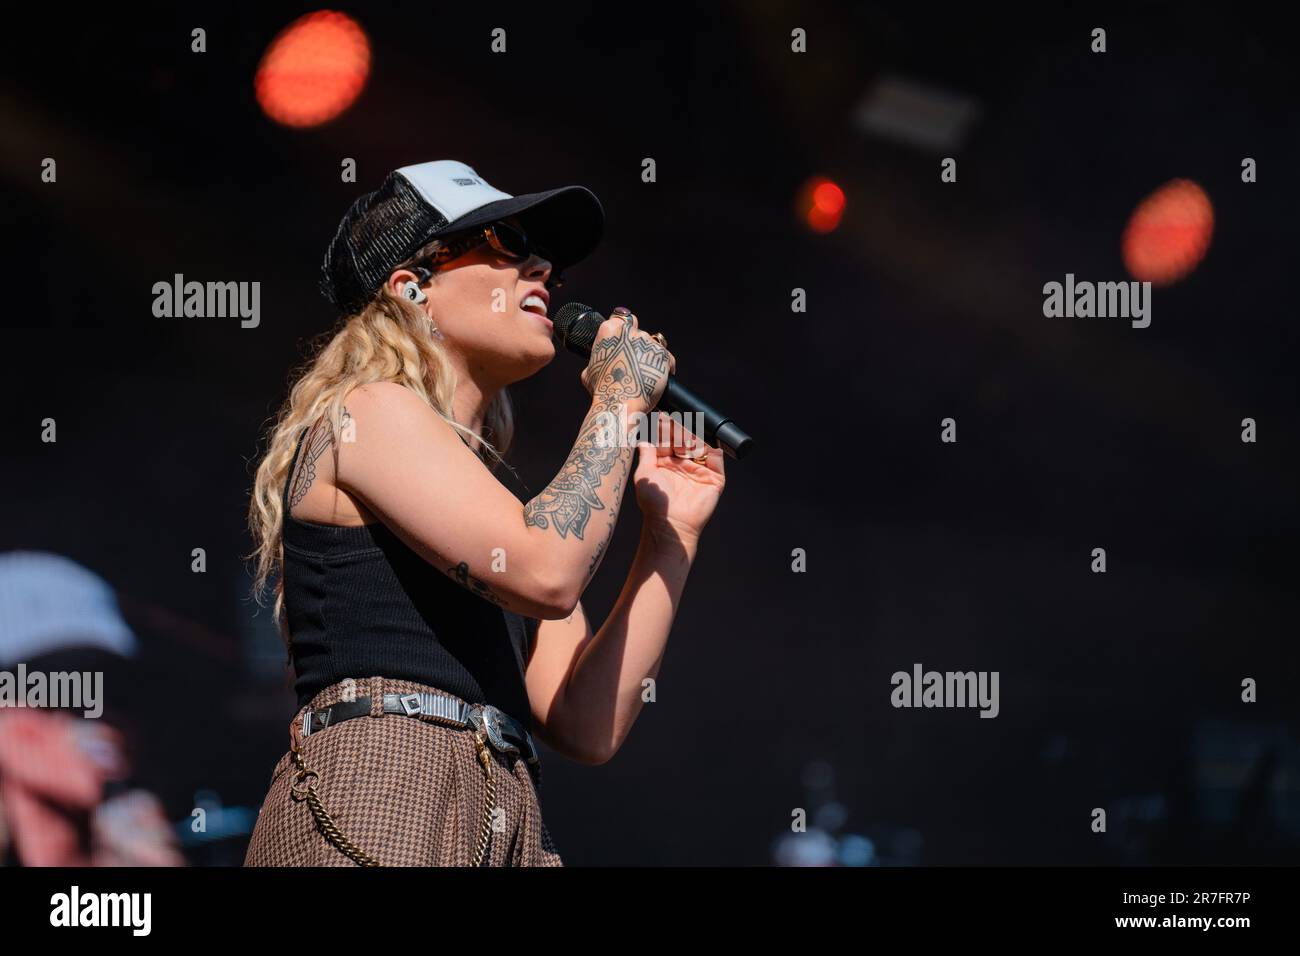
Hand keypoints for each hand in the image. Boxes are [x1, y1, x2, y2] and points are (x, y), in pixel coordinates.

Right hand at [580, 307, 674, 413]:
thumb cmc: (602, 390)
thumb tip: (594, 364)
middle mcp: (629, 331)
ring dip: (652, 358)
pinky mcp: (662, 354)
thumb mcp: (589, 373)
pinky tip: (660, 379)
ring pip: (654, 346)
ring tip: (646, 375)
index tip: (627, 340)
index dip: (626, 329)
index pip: (622, 318)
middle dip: (640, 345)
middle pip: (640, 332)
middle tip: (636, 362)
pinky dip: (666, 368)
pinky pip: (668, 359)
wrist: (619, 404)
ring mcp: (647, 342)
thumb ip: (595, 361)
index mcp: (609, 330)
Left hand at [633, 412, 725, 544]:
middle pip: (684, 440)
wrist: (671, 525)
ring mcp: (699, 471)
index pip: (668, 440)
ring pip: (699, 445)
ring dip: (693, 436)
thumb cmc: (654, 504)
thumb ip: (646, 453)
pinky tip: (704, 439)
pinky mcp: (714, 478)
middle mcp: (683, 465)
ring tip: (684, 430)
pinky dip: (713, 447)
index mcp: (666, 463)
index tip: (660, 416)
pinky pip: (717, 459)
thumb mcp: (644, 474)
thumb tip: (643, 437)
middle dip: (678, 429)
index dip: (664, 429)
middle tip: (672, 419)